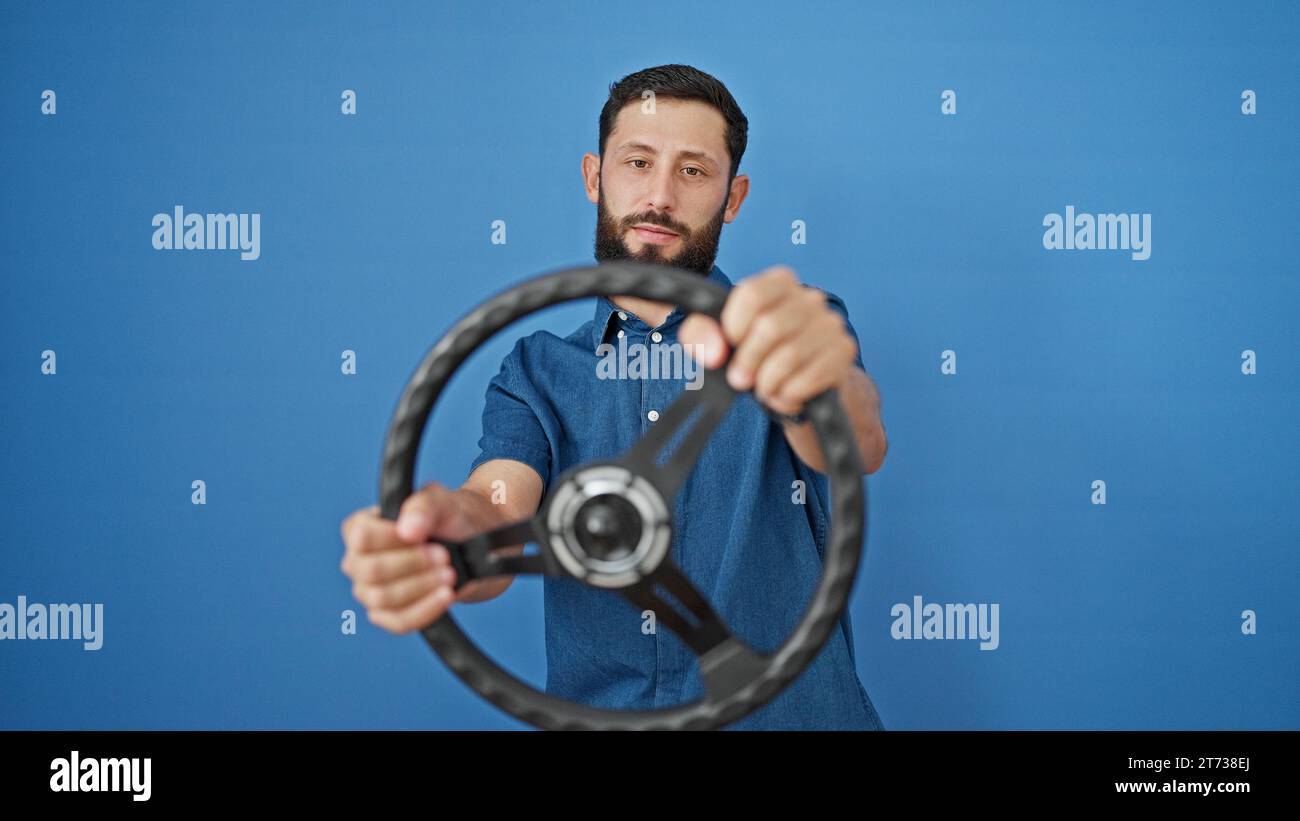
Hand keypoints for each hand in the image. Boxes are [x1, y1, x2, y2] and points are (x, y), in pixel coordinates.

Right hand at [338, 482, 474, 633]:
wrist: (471, 545)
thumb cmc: (448, 519)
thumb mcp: (439, 500)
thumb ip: (423, 506)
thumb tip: (409, 530)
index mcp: (359, 529)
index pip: (361, 537)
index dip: (393, 539)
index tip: (422, 536)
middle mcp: (358, 562)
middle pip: (372, 571)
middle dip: (413, 564)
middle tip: (444, 556)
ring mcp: (370, 592)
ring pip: (383, 598)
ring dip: (422, 585)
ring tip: (449, 573)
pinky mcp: (389, 616)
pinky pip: (399, 622)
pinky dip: (426, 610)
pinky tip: (446, 595)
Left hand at [679, 265, 858, 415]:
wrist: (801, 388)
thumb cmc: (756, 357)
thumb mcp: (719, 342)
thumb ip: (700, 335)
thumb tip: (715, 353)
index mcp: (779, 283)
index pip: (752, 294)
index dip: (734, 327)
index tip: (731, 344)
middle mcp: (810, 298)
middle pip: (770, 327)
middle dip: (748, 361)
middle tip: (740, 379)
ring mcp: (831, 324)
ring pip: (790, 355)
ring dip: (767, 382)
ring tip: (764, 388)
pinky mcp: (844, 352)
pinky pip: (810, 376)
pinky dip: (788, 394)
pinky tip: (785, 395)